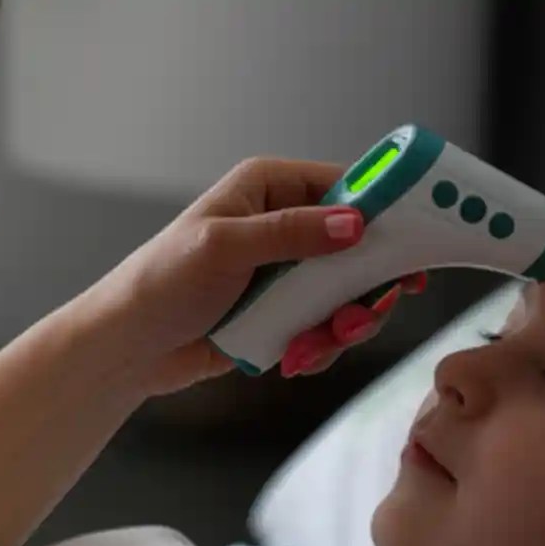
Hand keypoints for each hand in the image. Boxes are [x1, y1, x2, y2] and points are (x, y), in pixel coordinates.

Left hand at [81, 157, 423, 394]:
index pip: (347, 186)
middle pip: (361, 248)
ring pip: (350, 294)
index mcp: (270, 188)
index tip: (415, 247)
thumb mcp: (224, 249)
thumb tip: (355, 223)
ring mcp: (287, 272)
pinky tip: (289, 359)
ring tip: (307, 349)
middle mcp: (285, 224)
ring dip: (339, 327)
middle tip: (358, 319)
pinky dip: (318, 347)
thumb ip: (292, 234)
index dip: (387, 214)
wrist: (128, 349)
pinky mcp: (285, 313)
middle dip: (364, 291)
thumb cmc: (160, 284)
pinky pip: (327, 327)